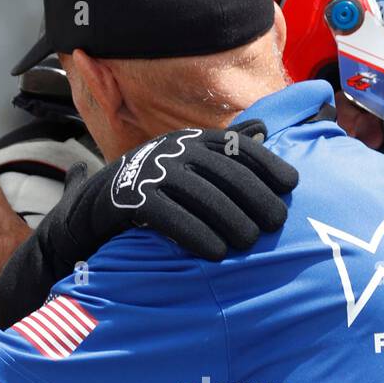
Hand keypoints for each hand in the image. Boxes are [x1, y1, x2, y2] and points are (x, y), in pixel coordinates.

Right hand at [61, 120, 298, 261]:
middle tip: (277, 223)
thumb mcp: (185, 164)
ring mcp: (150, 173)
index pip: (234, 147)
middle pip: (222, 172)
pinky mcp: (130, 199)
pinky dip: (196, 234)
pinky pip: (170, 216)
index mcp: (188, 140)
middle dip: (254, 196)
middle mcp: (171, 149)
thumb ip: (221, 152)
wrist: (91, 211)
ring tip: (250, 243)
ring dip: (230, 219)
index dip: (266, 163)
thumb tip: (262, 129)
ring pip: (200, 195)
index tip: (293, 183)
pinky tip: (217, 253)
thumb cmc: (151, 192)